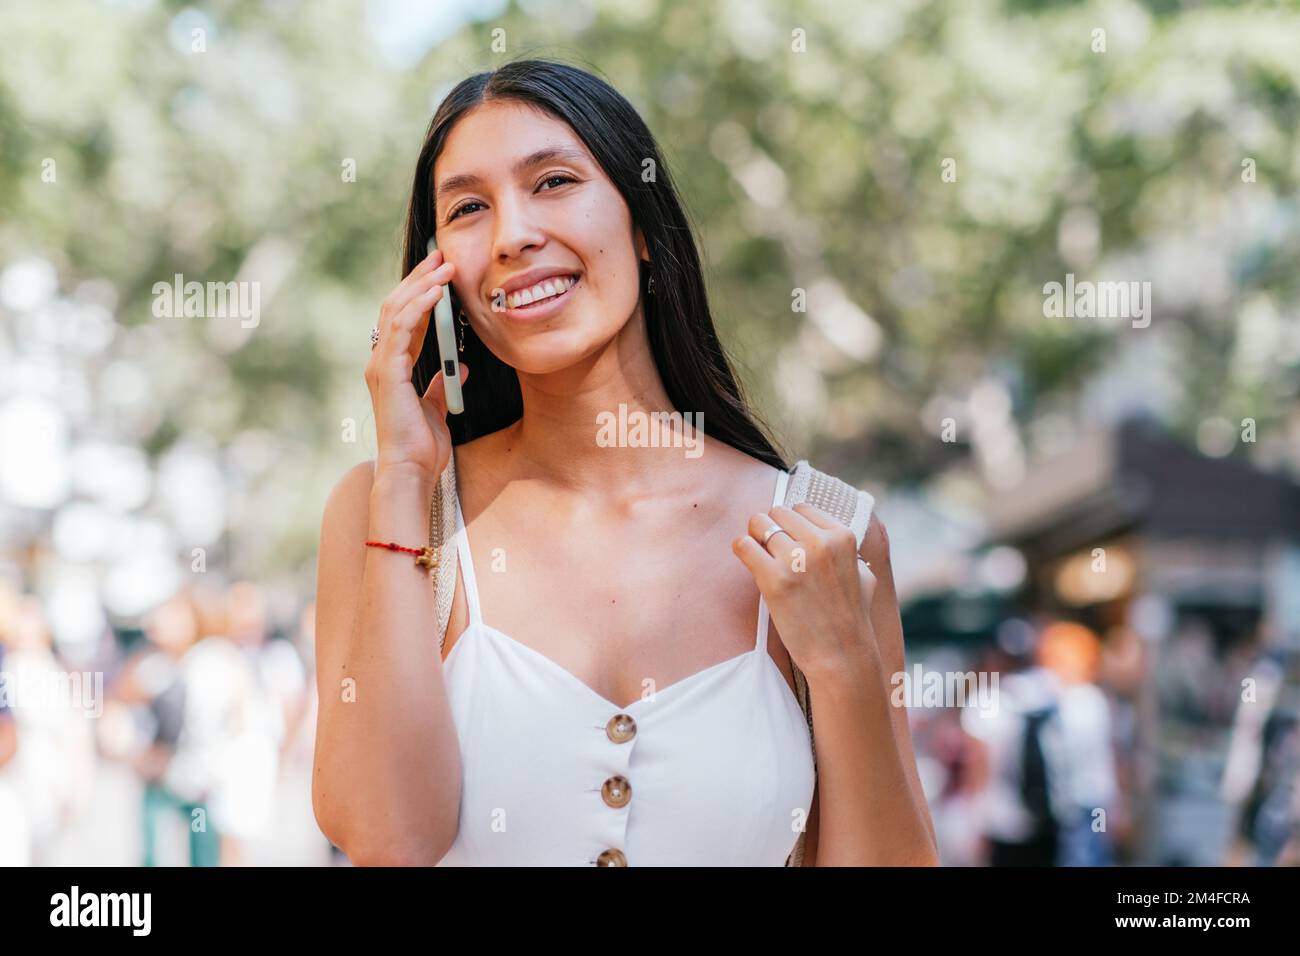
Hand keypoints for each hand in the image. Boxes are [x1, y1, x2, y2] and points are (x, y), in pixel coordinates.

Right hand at [365, 248, 469, 479]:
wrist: (411, 470)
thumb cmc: (422, 446)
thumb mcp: (438, 409)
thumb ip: (443, 385)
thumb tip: (462, 367)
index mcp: (393, 367)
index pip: (404, 318)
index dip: (421, 291)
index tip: (440, 271)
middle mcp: (382, 361)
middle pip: (397, 305)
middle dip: (420, 277)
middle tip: (441, 253)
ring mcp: (382, 364)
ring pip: (396, 310)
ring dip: (422, 284)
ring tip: (444, 264)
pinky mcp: (388, 371)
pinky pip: (402, 329)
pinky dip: (419, 306)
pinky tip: (437, 291)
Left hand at [731, 503, 877, 680]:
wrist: (842, 656)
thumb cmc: (852, 619)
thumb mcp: (864, 576)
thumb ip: (848, 552)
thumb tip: (833, 535)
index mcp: (843, 536)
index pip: (802, 508)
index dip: (791, 524)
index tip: (787, 541)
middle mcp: (820, 542)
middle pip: (778, 512)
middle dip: (771, 528)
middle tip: (770, 550)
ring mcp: (797, 559)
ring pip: (758, 524)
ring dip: (755, 539)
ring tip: (760, 558)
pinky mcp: (774, 578)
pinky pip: (743, 545)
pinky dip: (741, 550)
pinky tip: (748, 562)